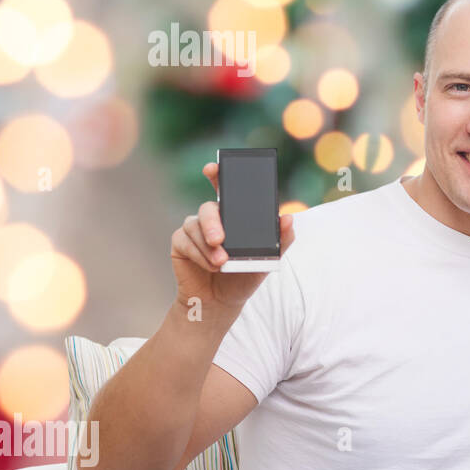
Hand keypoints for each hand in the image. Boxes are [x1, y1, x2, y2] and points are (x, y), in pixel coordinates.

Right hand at [169, 160, 294, 316]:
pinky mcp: (180, 243)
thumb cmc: (244, 276)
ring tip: (221, 263)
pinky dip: (199, 255)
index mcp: (233, 215)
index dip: (218, 174)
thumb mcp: (267, 259)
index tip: (213, 168)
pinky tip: (210, 266)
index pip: (225, 188)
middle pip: (208, 208)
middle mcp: (212, 218)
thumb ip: (281, 240)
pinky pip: (185, 241)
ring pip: (196, 226)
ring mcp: (194, 229)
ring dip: (208, 247)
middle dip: (213, 222)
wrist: (222, 301)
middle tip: (220, 240)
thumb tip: (288, 218)